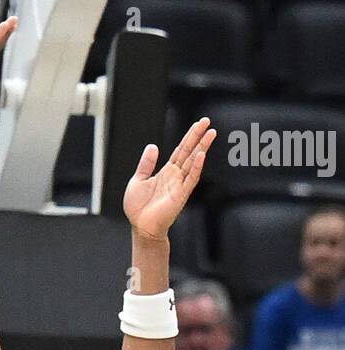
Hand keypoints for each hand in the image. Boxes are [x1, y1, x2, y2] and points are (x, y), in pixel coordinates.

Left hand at [124, 117, 216, 240]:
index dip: (189, 136)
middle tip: (207, 122)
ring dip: (202, 148)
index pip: (181, 150)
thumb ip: (146, 164)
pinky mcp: (180, 195)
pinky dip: (196, 167)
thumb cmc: (139, 208)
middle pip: (190, 152)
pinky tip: (201, 155)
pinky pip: (191, 179)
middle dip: (198, 136)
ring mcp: (179, 185)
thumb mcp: (137, 180)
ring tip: (210, 134)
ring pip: (193, 162)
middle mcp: (175, 176)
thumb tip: (152, 146)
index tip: (199, 124)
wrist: (141, 227)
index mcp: (166, 171)